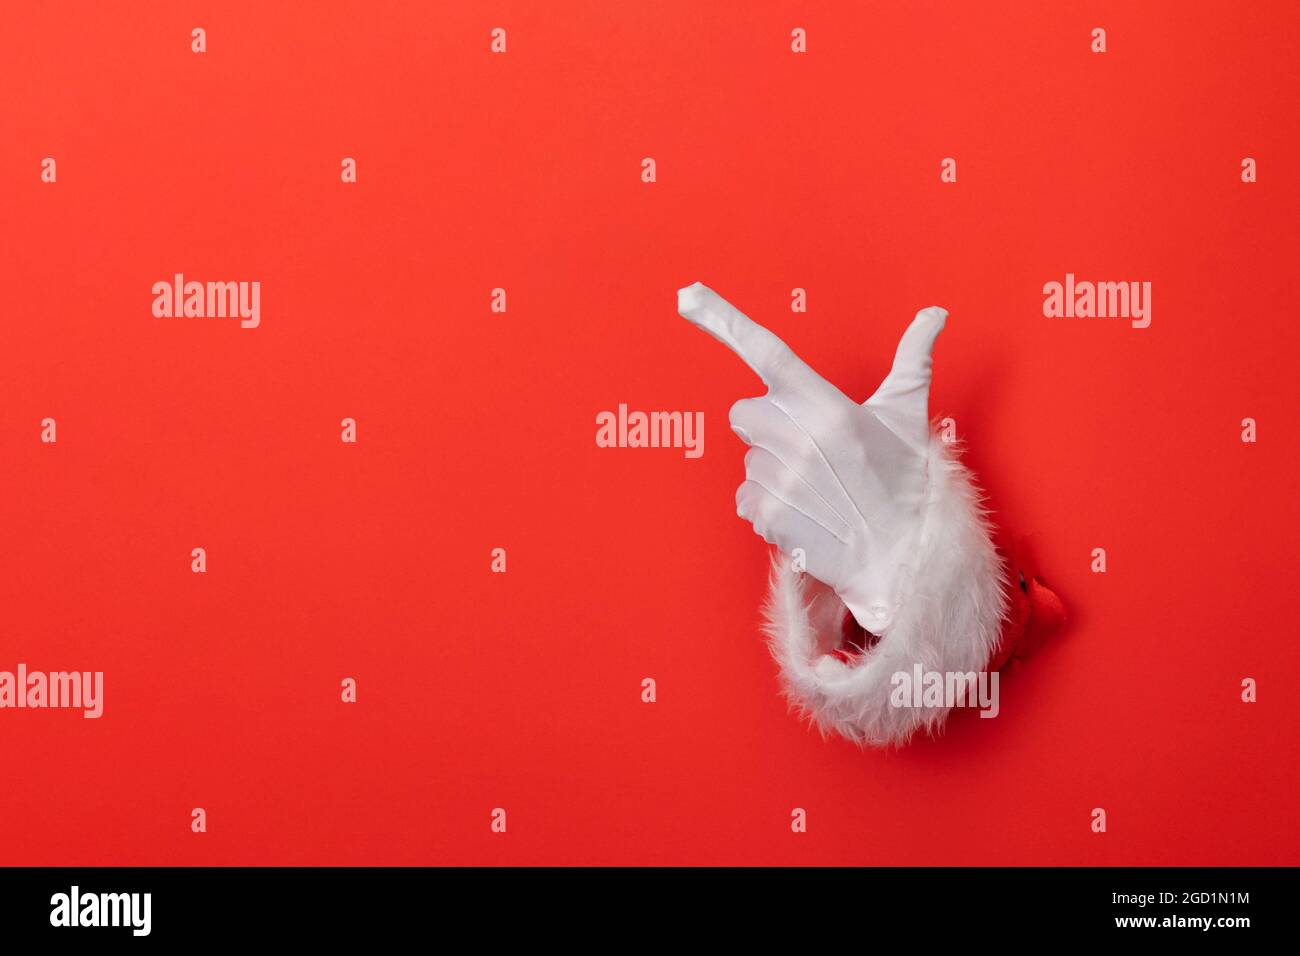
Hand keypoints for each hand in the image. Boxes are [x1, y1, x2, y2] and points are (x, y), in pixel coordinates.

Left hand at [678, 281, 946, 634]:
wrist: (905, 556)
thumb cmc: (908, 482)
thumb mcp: (908, 414)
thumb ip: (913, 357)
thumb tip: (935, 312)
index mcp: (827, 407)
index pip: (768, 354)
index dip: (726, 322)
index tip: (689, 297)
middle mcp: (798, 440)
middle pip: (744, 414)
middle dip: (767, 427)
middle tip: (808, 447)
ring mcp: (780, 480)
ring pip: (748, 460)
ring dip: (772, 470)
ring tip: (815, 486)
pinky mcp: (769, 516)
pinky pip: (745, 498)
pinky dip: (766, 505)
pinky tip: (803, 511)